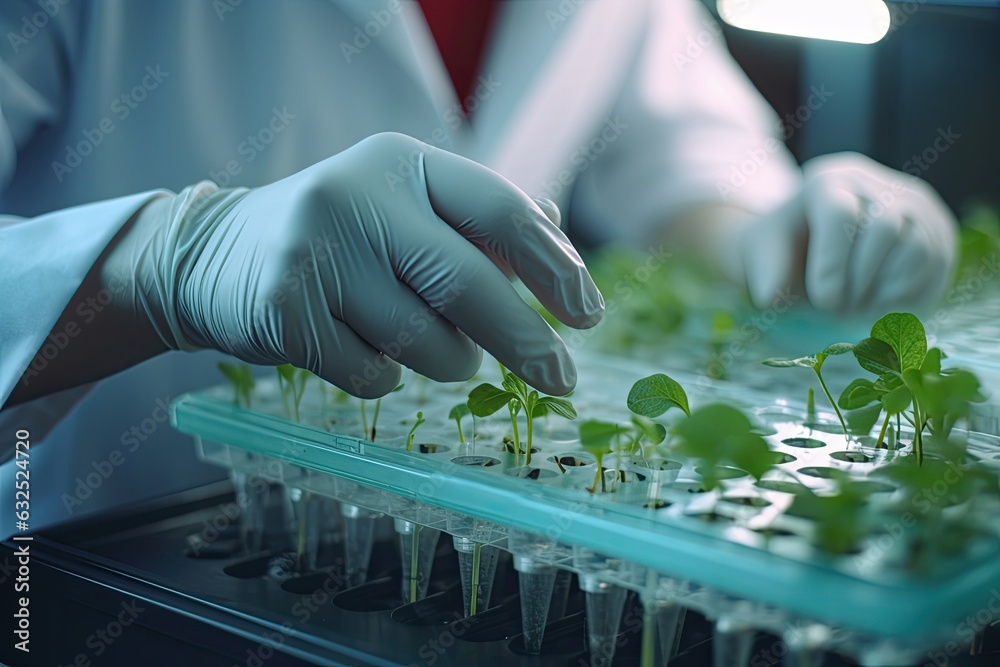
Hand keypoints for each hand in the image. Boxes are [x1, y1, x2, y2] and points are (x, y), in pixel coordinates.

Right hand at [120, 132, 603, 396]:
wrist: (216, 256)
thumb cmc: (340, 236)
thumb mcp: (406, 207)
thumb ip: (479, 224)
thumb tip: (559, 240)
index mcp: (405, 164)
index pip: (501, 210)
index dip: (554, 267)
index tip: (587, 316)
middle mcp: (358, 197)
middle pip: (467, 284)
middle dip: (525, 341)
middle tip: (559, 378)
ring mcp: (316, 254)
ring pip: (424, 342)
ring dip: (448, 362)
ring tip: (429, 345)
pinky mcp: (285, 313)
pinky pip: (375, 375)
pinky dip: (387, 378)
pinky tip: (362, 349)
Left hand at [733, 152, 955, 311]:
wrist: (813, 252)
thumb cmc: (787, 254)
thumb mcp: (766, 261)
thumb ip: (767, 275)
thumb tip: (772, 294)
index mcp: (826, 181)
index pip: (840, 213)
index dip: (833, 264)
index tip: (823, 301)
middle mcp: (873, 181)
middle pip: (884, 228)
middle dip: (861, 280)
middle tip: (838, 307)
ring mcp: (911, 201)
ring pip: (919, 246)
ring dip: (888, 289)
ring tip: (858, 303)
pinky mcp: (936, 226)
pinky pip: (938, 262)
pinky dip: (911, 292)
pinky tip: (882, 302)